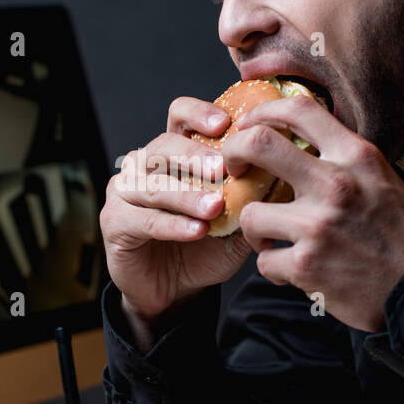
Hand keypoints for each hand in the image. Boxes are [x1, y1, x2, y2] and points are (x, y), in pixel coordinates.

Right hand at [99, 96, 254, 325]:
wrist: (175, 290)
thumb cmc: (205, 246)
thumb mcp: (238, 217)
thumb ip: (254, 193)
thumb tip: (288, 168)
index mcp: (174, 153)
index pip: (179, 116)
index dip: (199, 113)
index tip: (226, 124)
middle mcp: (144, 165)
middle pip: (163, 146)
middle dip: (194, 156)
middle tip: (222, 168)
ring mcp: (124, 192)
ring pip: (153, 184)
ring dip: (186, 195)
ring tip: (215, 207)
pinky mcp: (115, 223)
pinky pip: (144, 219)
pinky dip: (173, 225)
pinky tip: (197, 231)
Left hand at [224, 94, 403, 331]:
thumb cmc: (403, 235)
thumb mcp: (381, 179)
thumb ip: (343, 159)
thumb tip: (298, 141)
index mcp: (357, 157)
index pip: (300, 109)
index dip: (263, 111)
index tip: (249, 124)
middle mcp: (336, 184)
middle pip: (259, 144)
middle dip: (233, 154)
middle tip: (233, 169)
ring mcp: (317, 225)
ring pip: (250, 214)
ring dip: (256, 230)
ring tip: (274, 240)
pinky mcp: (306, 265)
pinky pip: (264, 262)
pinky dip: (275, 269)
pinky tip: (295, 271)